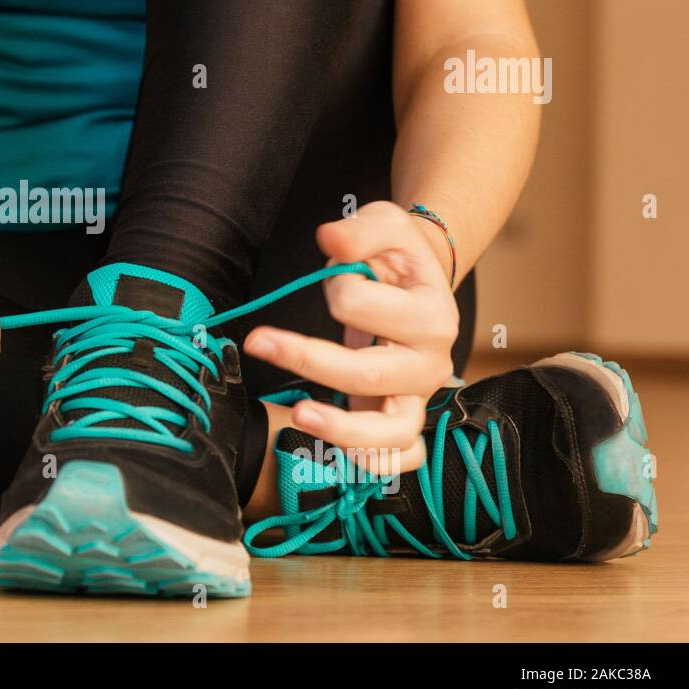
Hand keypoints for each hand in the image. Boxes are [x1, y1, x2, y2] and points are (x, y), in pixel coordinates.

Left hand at [243, 201, 458, 473]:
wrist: (421, 282)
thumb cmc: (398, 256)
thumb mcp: (385, 224)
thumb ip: (358, 232)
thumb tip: (329, 238)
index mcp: (432, 313)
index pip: (361, 307)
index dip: (336, 287)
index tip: (335, 274)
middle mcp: (432, 362)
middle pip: (370, 375)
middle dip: (309, 360)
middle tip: (256, 341)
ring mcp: (419, 396)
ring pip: (393, 434)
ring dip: (342, 430)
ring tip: (298, 415)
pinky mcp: (404, 417)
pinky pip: (402, 457)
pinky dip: (375, 463)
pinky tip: (338, 453)